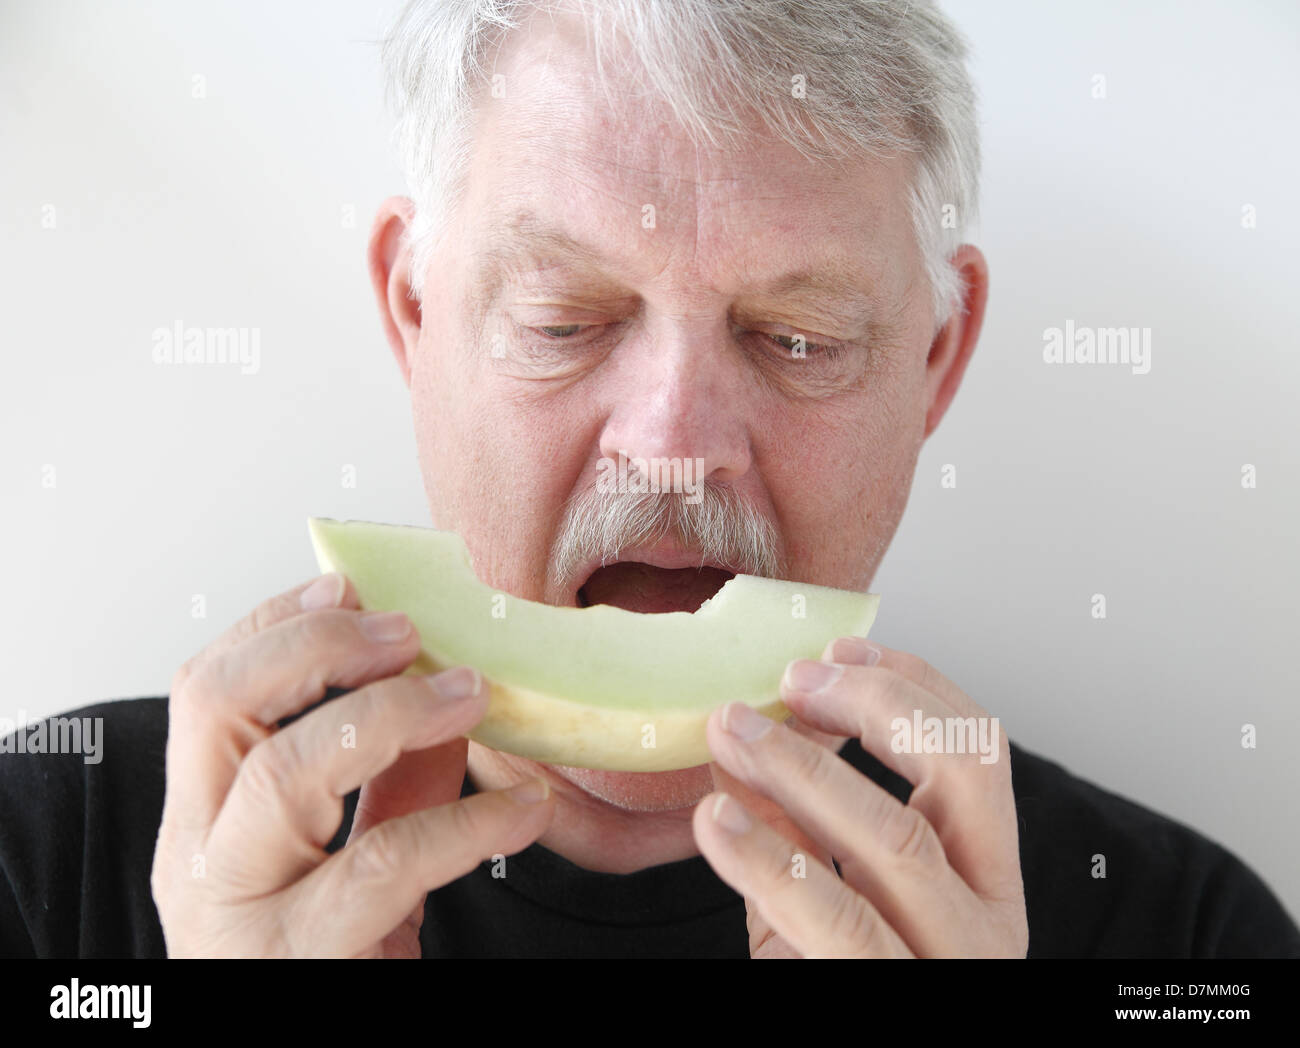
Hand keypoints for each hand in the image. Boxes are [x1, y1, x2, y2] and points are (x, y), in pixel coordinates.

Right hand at [150, 573, 554, 956]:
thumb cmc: (339, 956)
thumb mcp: (352, 855)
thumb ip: (391, 778)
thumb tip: (450, 683)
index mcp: (200, 821)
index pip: (207, 690)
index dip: (275, 626)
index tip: (352, 589)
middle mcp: (199, 864)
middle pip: (221, 711)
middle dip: (320, 648)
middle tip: (411, 635)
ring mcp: (241, 920)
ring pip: (283, 777)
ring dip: (388, 714)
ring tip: (471, 696)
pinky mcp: (305, 966)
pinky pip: (381, 868)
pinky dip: (465, 822)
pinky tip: (522, 808)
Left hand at [693, 637, 1027, 957]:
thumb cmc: (847, 986)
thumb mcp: (829, 901)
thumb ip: (798, 827)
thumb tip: (745, 740)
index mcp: (985, 876)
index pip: (978, 751)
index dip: (912, 685)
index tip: (839, 649)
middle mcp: (986, 918)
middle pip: (963, 775)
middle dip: (875, 706)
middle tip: (791, 680)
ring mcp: (946, 965)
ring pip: (897, 845)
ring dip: (804, 769)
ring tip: (732, 733)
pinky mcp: (889, 1001)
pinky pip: (836, 925)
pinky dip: (771, 858)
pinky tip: (717, 820)